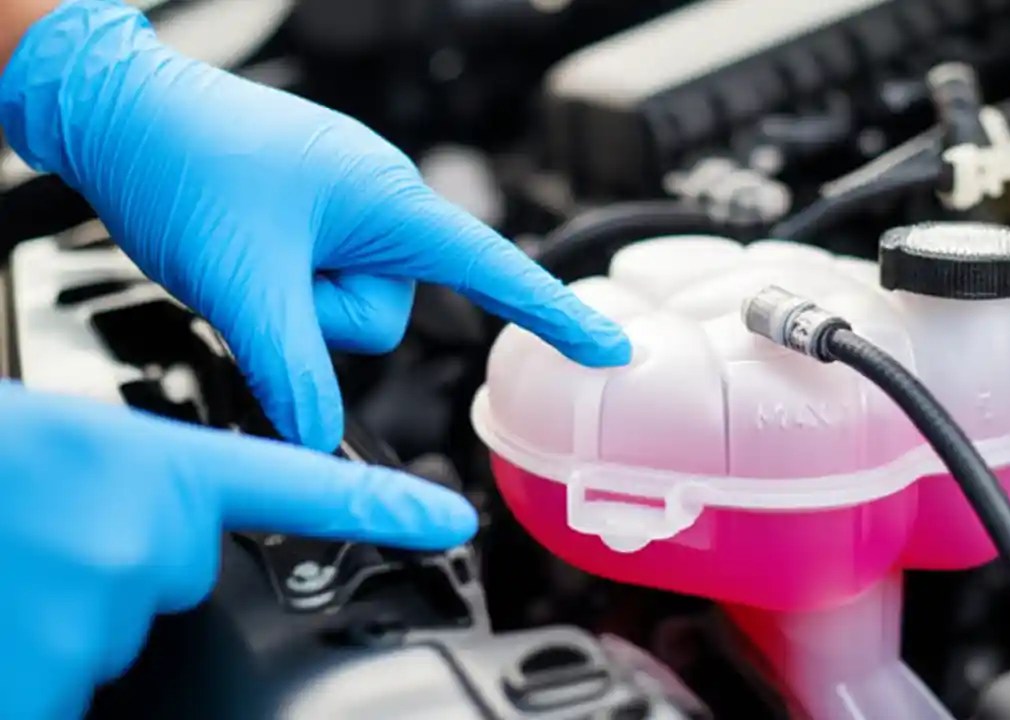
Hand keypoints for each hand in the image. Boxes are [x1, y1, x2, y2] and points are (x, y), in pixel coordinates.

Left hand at [0, 0, 630, 450]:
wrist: (114, 108)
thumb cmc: (185, 158)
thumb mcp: (242, 279)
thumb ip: (290, 368)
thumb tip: (315, 438)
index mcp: (390, 201)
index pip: (494, 269)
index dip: (556, 315)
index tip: (610, 349)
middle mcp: (379, 204)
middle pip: (387, 314)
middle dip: (322, 317)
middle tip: (260, 275)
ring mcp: (343, 211)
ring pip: (344, 308)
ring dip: (292, 302)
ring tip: (243, 253)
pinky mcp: (311, 219)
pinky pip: (317, 281)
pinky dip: (281, 286)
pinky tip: (244, 249)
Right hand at [0, 382, 478, 718]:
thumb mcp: (65, 447)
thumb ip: (138, 491)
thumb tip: (167, 547)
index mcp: (150, 466)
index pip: (298, 487)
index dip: (383, 509)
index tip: (450, 521)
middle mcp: (142, 544)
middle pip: (172, 574)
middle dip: (120, 564)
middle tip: (40, 533)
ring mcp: (96, 620)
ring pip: (113, 633)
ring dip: (64, 613)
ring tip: (9, 565)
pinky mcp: (45, 681)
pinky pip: (66, 684)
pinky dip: (39, 661)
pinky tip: (12, 617)